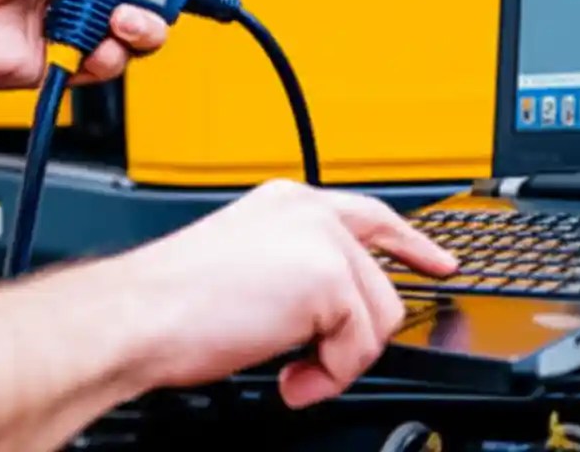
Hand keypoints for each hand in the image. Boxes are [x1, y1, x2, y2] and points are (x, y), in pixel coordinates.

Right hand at [117, 180, 459, 408]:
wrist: (139, 316)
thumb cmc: (173, 303)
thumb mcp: (248, 269)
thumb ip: (296, 271)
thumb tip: (329, 314)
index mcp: (289, 204)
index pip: (371, 217)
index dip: (412, 244)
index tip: (440, 263)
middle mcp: (311, 211)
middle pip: (380, 286)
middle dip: (353, 338)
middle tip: (310, 363)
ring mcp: (323, 241)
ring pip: (379, 318)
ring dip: (338, 360)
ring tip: (292, 370)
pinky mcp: (329, 276)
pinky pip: (360, 345)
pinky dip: (329, 374)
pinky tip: (291, 375)